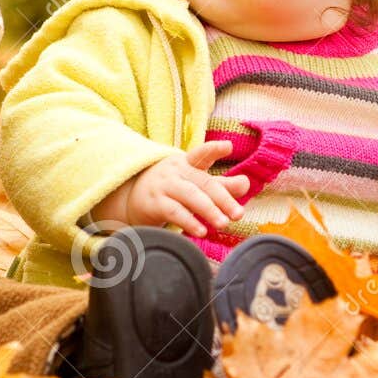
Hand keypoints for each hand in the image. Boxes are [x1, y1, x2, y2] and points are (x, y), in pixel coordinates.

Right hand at [93, 141, 250, 237]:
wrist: (131, 198)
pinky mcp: (154, 204)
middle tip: (238, 214)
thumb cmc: (171, 188)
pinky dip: (189, 221)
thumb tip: (246, 184)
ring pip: (190, 196)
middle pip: (203, 182)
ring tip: (224, 223)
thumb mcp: (194, 183)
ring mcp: (164, 186)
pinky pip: (174, 212)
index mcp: (187, 163)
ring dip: (209, 210)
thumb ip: (221, 185)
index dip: (214, 149)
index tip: (228, 146)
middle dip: (223, 198)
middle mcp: (176, 172)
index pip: (202, 154)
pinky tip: (201, 231)